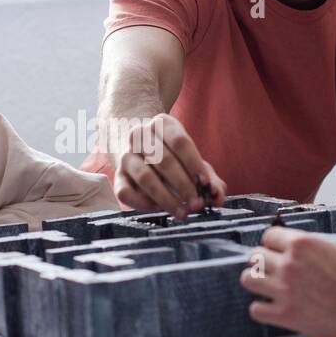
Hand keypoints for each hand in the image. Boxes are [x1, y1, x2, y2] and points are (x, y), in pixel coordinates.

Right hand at [110, 113, 226, 218]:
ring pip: (145, 177)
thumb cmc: (173, 157)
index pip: (179, 141)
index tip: (204, 183)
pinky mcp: (117, 175)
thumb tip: (218, 196)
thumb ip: (209, 179)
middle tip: (197, 204)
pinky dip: (145, 204)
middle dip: (183, 185)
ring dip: (166, 198)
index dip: (193, 163)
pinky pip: (127, 192)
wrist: (139, 150)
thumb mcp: (192, 161)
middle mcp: (140, 135)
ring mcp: (126, 155)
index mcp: (162, 124)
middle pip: (163, 160)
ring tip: (183, 212)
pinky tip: (161, 209)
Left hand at [239, 226, 335, 336]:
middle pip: (255, 256)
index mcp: (302, 243)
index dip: (274, 245)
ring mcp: (284, 290)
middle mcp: (289, 263)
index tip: (279, 253)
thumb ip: (310, 248)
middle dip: (264, 262)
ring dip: (258, 282)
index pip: (268, 236)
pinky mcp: (286, 315)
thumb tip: (291, 246)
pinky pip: (256, 309)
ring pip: (248, 280)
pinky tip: (274, 308)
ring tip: (270, 288)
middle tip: (275, 272)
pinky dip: (263, 309)